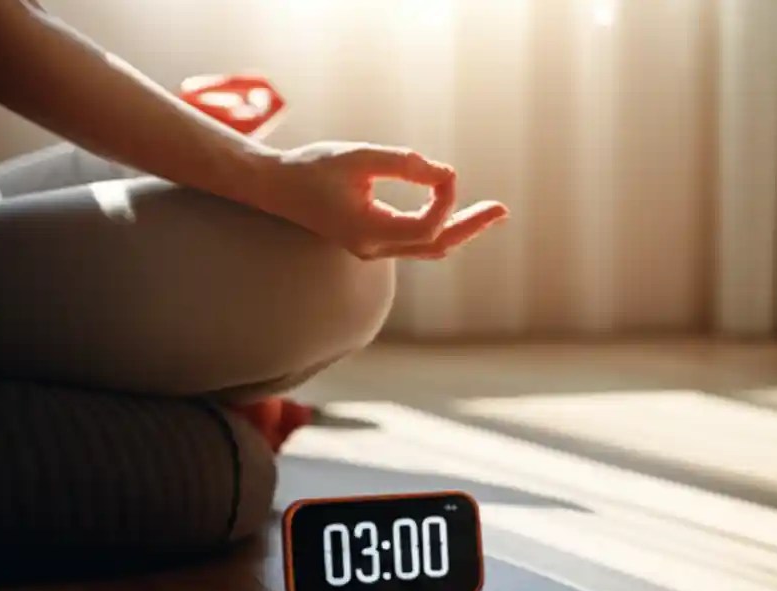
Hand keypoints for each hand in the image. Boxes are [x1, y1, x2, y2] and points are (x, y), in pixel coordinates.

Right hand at [266, 141, 508, 259]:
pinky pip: (415, 241)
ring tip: (491, 213)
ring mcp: (373, 248)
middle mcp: (374, 248)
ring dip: (459, 228)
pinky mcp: (372, 240)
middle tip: (502, 210)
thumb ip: (403, 163)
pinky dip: (439, 227)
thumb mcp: (358, 156)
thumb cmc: (311, 167)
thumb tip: (447, 175)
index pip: (427, 226)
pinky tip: (457, 213)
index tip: (443, 171)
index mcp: (369, 232)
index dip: (444, 198)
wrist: (273, 186)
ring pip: (428, 247)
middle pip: (436, 245)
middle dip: (471, 226)